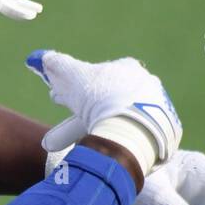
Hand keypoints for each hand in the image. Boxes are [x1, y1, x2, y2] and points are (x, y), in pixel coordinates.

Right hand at [25, 49, 181, 163]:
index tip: (69, 103)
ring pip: (131, 114)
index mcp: (129, 68)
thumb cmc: (98, 99)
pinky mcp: (168, 129)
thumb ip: (55, 64)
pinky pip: (146, 132)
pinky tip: (118, 146)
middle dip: (96, 107)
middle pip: (116, 96)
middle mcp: (148, 82)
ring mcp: (160, 106)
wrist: (128, 130)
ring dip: (114, 123)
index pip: (102, 76)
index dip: (82, 89)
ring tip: (98, 139)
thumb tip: (37, 57)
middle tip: (81, 125)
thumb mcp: (71, 77)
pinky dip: (132, 138)